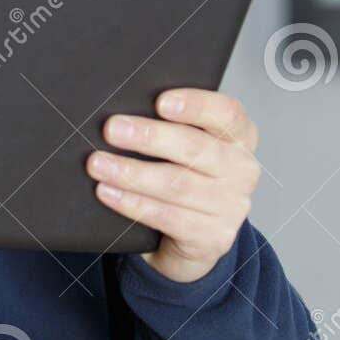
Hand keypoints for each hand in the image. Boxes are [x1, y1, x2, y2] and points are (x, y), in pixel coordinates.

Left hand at [84, 88, 260, 283]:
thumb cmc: (184, 176)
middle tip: (112, 129)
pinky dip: (132, 203)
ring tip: (98, 164)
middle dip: (148, 137)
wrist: (192, 238)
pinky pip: (167, 216)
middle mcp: (241, 169)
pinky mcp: (213, 236)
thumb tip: (124, 113)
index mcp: (239, 137)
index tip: (161, 101)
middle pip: (194, 148)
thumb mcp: (186, 147)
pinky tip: (108, 192)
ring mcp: (231, 206)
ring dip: (131, 173)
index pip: (227, 113)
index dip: (195, 104)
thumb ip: (169, 125)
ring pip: (176, 184)